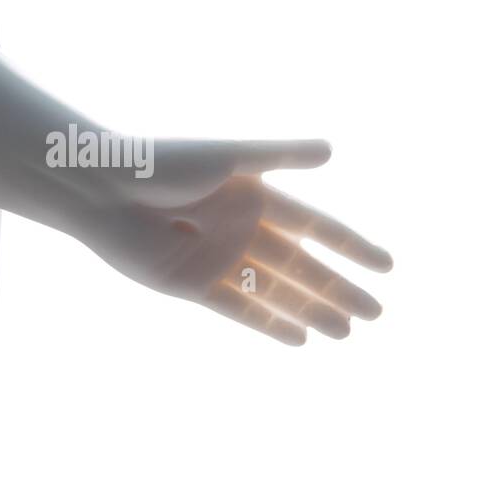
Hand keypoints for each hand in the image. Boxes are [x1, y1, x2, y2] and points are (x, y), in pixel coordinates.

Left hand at [77, 139, 391, 345]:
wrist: (103, 190)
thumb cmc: (162, 163)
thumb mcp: (227, 157)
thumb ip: (278, 156)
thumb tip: (333, 150)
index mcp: (255, 196)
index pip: (316, 227)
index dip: (351, 247)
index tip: (387, 266)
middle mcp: (241, 230)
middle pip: (301, 266)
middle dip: (338, 289)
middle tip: (376, 314)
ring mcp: (218, 260)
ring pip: (276, 292)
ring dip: (311, 311)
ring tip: (347, 333)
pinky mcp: (192, 285)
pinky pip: (238, 309)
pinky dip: (268, 324)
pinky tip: (299, 338)